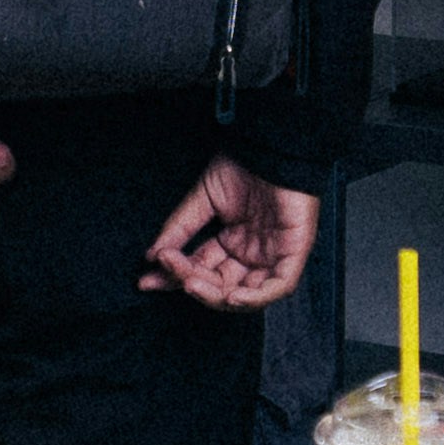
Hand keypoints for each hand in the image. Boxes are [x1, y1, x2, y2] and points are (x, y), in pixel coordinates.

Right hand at [140, 157, 316, 308]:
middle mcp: (252, 253)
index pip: (202, 269)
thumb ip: (179, 228)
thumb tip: (154, 255)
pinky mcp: (295, 251)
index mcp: (233, 241)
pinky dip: (255, 297)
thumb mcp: (204, 199)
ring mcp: (274, 254)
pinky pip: (279, 286)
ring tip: (191, 283)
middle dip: (191, 283)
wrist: (270, 147)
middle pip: (220, 285)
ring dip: (216, 296)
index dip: (176, 277)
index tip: (148, 280)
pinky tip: (231, 297)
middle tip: (169, 270)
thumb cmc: (246, 165)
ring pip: (247, 294)